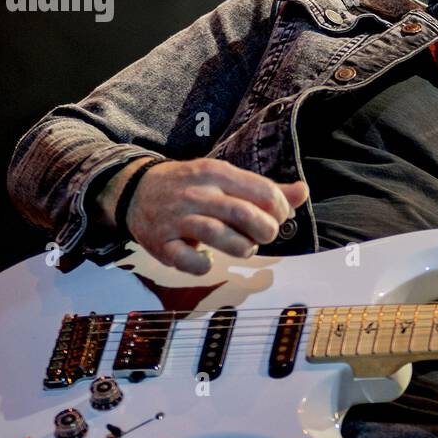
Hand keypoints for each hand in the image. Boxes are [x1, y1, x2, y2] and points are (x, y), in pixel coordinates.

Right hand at [102, 157, 308, 274]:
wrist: (135, 191)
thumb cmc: (191, 187)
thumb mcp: (225, 178)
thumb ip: (265, 189)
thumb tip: (303, 192)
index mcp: (216, 173)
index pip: (263, 192)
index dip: (280, 210)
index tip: (277, 218)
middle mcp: (197, 193)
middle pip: (246, 215)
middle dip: (266, 231)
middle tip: (264, 235)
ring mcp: (177, 219)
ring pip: (222, 238)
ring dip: (243, 248)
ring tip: (243, 247)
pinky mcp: (162, 243)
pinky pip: (191, 262)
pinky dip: (205, 265)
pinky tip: (208, 259)